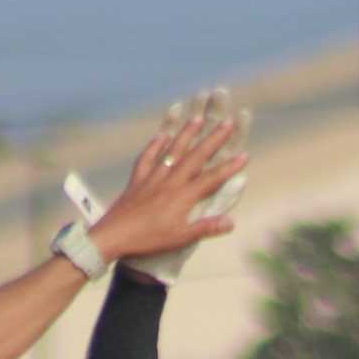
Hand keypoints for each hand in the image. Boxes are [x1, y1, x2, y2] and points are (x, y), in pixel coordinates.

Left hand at [77, 87, 247, 279]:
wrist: (114, 236)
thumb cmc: (148, 240)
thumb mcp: (180, 238)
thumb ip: (206, 228)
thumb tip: (231, 222)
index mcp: (183, 197)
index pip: (211, 179)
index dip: (229, 167)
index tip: (244, 155)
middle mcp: (170, 181)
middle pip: (196, 156)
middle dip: (214, 139)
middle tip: (228, 122)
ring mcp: (153, 177)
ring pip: (173, 150)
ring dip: (187, 133)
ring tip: (198, 118)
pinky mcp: (137, 180)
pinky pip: (148, 157)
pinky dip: (156, 145)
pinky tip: (162, 135)